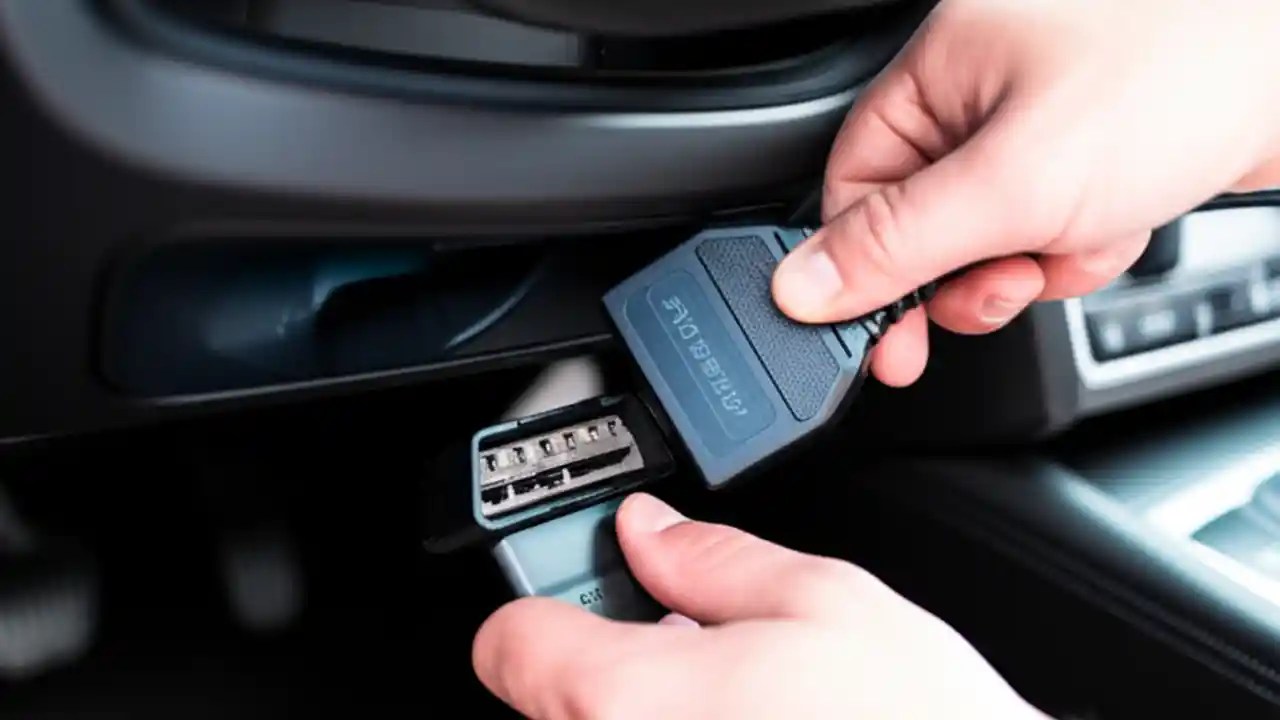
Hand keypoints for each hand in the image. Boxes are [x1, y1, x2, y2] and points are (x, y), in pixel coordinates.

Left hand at [472, 494, 1045, 718]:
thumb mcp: (822, 601)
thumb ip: (711, 559)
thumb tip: (650, 530)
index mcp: (627, 701)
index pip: (508, 641)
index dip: (547, 598)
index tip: (587, 585)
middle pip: (551, 692)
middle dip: (609, 652)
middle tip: (684, 634)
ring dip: (644, 706)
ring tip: (734, 696)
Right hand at [772, 0, 1279, 386]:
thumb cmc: (1188, 71)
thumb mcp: (1015, 181)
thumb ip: (898, 244)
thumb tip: (800, 285)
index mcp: (937, 73)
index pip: (854, 189)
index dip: (868, 270)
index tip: (886, 333)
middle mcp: (982, 94)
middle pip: (924, 222)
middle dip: (966, 272)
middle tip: (994, 293)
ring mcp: (1042, 125)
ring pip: (994, 237)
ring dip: (1035, 261)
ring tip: (1079, 240)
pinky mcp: (1096, 156)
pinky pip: (1052, 230)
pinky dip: (1083, 246)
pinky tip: (1120, 224)